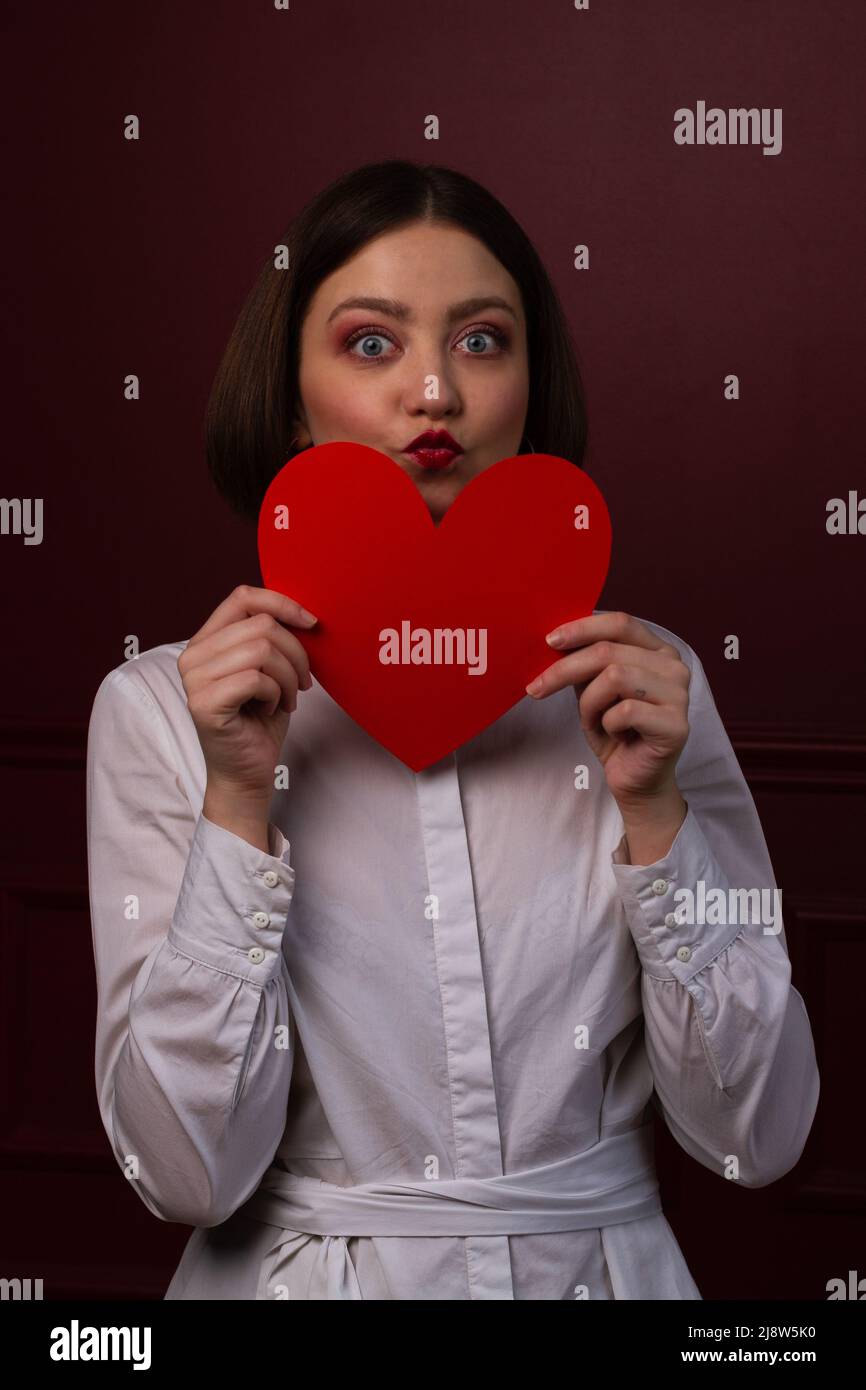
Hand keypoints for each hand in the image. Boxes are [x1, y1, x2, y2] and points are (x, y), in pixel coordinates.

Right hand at [178, 583, 316, 808]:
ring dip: (287, 677)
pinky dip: (276, 694)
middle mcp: (192, 655)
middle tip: (302, 683)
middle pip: (261, 625)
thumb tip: (302, 613)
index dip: (283, 603)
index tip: (311, 623)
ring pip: (262, 650)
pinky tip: (271, 710)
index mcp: (206, 641)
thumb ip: (271, 638)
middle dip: (296, 653)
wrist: (247, 773)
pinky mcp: (204, 704)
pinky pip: (256, 679)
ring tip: (286, 699)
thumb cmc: (259, 722)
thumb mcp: (269, 669)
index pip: (243, 597)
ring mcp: (194, 680)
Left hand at [525, 610, 691, 807]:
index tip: (549, 641)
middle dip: (565, 670)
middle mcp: (674, 666)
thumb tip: (555, 640)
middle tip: (537, 688)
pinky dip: (607, 725)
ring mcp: (680, 694)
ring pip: (614, 677)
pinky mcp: (676, 724)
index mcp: (658, 650)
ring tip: (594, 720)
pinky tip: (617, 736)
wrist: (635, 780)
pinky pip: (624, 711)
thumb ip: (586, 663)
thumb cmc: (615, 732)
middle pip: (609, 651)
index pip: (620, 623)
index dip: (582, 628)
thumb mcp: (593, 689)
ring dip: (590, 703)